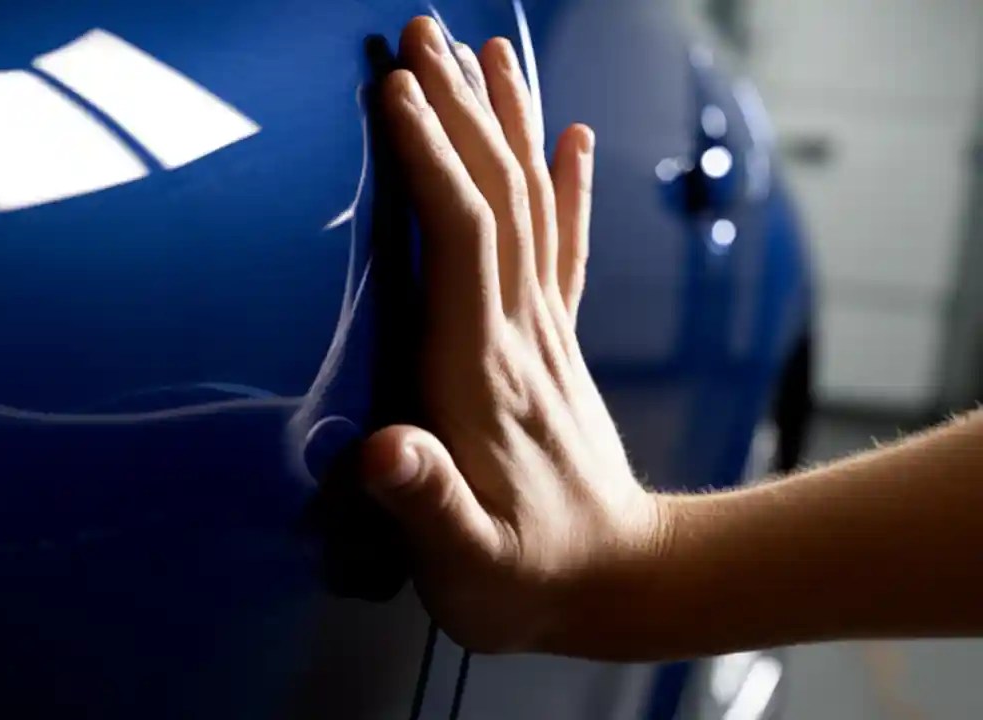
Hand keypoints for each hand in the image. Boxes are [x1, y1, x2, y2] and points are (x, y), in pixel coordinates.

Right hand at [359, 17, 669, 658]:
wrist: (623, 583)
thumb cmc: (529, 577)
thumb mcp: (468, 566)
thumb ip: (426, 505)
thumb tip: (381, 452)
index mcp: (481, 372)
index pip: (461, 238)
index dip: (431, 161)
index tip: (395, 93)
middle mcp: (520, 334)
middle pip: (498, 195)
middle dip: (461, 108)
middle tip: (426, 32)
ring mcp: (545, 333)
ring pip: (532, 203)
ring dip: (508, 123)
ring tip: (487, 52)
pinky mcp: (556, 345)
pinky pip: (564, 245)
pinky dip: (567, 184)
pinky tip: (571, 136)